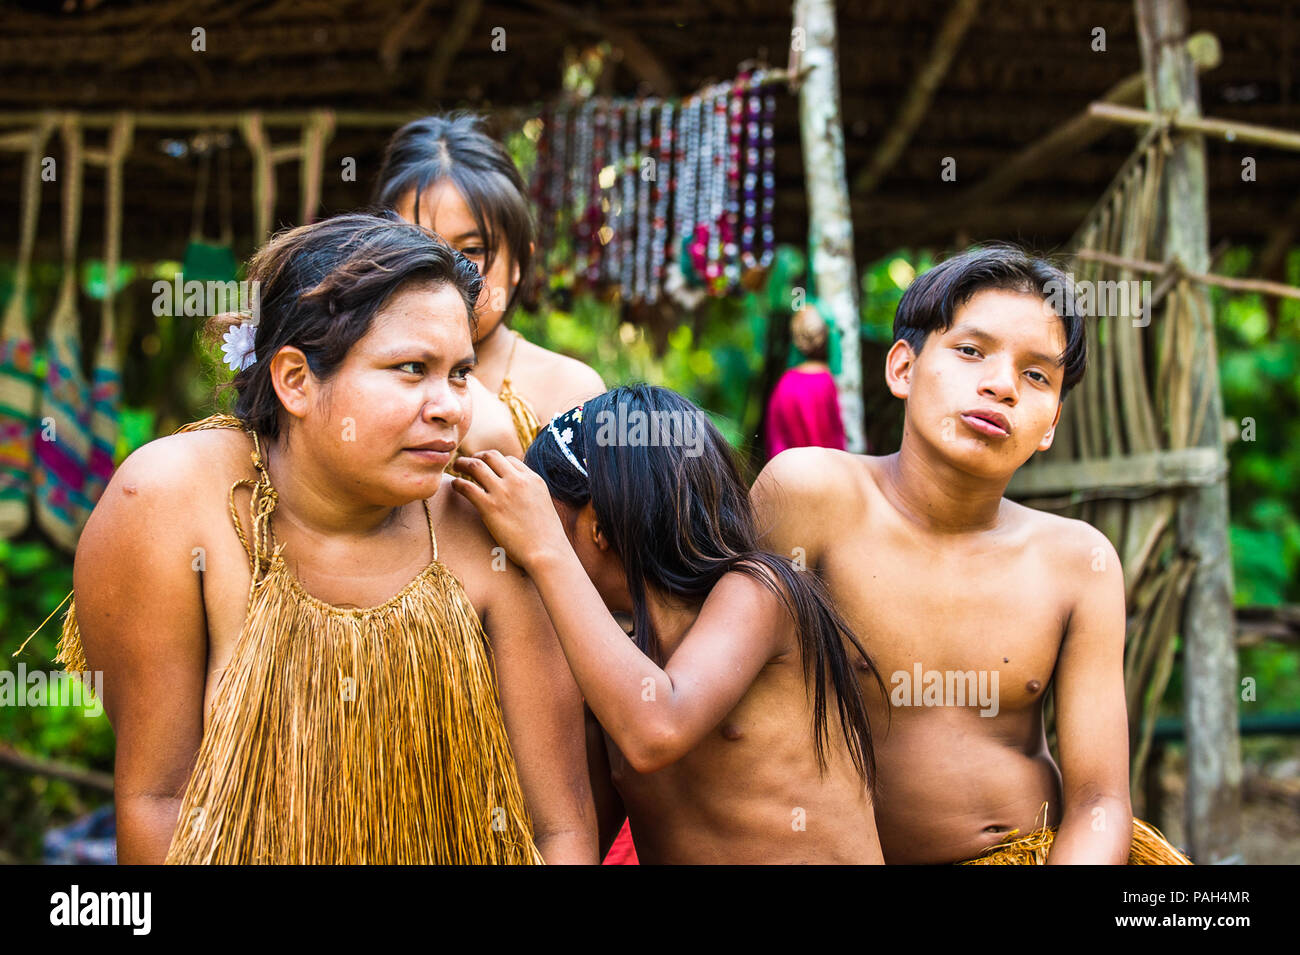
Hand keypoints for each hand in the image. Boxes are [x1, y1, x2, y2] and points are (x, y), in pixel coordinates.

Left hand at [451, 450, 570, 571]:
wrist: (547, 552)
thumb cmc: (547, 537)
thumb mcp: (543, 505)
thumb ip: (531, 494)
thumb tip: (520, 497)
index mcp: (533, 479)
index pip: (510, 459)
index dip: (496, 462)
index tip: (488, 467)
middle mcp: (517, 480)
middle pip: (492, 456)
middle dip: (478, 456)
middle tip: (469, 462)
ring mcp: (503, 492)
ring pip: (476, 465)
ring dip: (463, 463)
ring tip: (456, 466)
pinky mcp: (490, 507)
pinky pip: (467, 486)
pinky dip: (458, 483)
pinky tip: (455, 486)